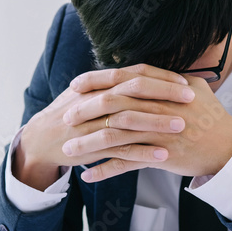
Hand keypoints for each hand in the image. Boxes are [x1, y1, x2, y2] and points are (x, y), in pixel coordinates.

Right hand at [13, 64, 194, 190]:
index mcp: (97, 85)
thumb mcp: (88, 93)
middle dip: (164, 93)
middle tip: (191, 98)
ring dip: (157, 122)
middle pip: (133, 91)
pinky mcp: (91, 148)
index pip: (133, 74)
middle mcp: (94, 100)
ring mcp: (91, 123)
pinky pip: (120, 149)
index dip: (160, 76)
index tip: (184, 82)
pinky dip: (142, 152)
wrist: (40, 140)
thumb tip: (144, 75)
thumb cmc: (70, 115)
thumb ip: (113, 85)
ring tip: (182, 125)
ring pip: (129, 119)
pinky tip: (163, 156)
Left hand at [63, 71, 231, 182]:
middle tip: (64, 117)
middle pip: (114, 104)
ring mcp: (158, 132)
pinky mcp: (160, 156)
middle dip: (85, 110)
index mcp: (165, 88)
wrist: (229, 148)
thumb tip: (147, 71)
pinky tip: (88, 176)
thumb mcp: (195, 88)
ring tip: (68, 151)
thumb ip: (169, 78)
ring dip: (88, 144)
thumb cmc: (212, 117)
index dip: (97, 80)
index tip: (76, 85)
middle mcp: (159, 107)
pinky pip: (127, 164)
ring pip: (115, 136)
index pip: (124, 78)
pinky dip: (106, 170)